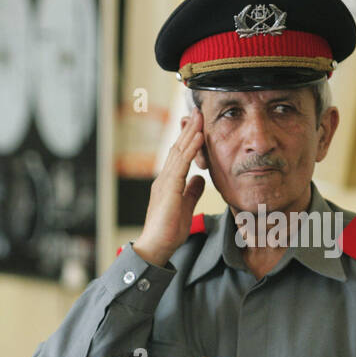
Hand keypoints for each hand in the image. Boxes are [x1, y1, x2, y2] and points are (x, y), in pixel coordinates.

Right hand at [135, 109, 207, 265]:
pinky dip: (191, 148)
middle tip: (198, 110)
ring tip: (200, 116)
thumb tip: (200, 178)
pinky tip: (199, 136)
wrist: (155, 246)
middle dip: (188, 128)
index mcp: (168, 182)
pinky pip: (182, 164)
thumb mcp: (185, 207)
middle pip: (177, 148)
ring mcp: (165, 182)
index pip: (179, 155)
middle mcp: (164, 179)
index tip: (197, 123)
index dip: (188, 138)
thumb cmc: (168, 232)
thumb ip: (192, 192)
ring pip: (179, 151)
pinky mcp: (168, 188)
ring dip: (191, 132)